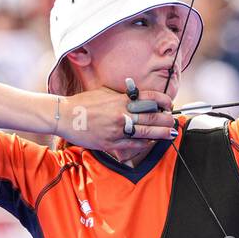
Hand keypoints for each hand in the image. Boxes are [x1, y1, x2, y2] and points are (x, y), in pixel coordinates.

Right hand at [59, 84, 176, 159]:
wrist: (64, 116)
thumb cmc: (84, 103)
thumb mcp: (105, 92)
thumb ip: (123, 95)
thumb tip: (139, 96)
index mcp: (121, 100)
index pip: (150, 98)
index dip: (164, 101)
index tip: (169, 104)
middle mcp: (121, 114)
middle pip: (152, 116)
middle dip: (167, 119)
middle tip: (173, 121)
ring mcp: (117, 130)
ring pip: (146, 133)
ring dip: (161, 133)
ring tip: (170, 133)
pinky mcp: (110, 143)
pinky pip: (133, 145)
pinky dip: (144, 143)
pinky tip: (150, 141)